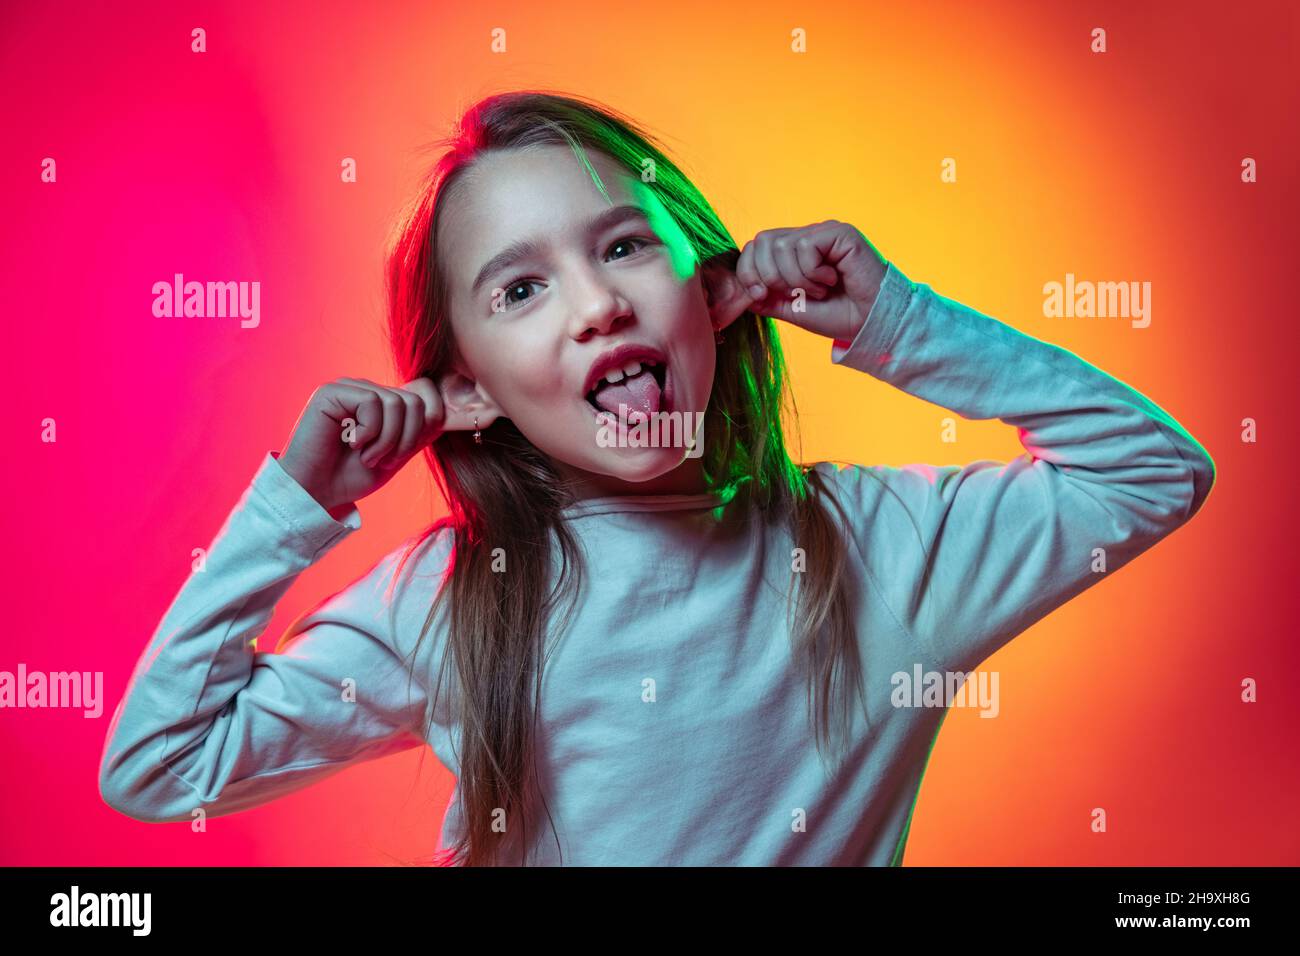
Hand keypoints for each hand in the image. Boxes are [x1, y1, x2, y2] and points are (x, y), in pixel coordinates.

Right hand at [276, 377, 459, 516]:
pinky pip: (372, 403)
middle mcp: (370, 390)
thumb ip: (418, 431)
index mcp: (386, 402)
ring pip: (397, 403)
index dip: (423, 428)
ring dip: (386, 441)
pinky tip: (350, 443)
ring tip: (365, 456)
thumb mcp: (397, 455)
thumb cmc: (352, 477)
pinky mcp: (332, 391)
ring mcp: (351, 388)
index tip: (400, 456)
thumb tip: (444, 410)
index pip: (426, 395)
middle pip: (415, 401)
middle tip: (380, 460)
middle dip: (404, 440)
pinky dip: (368, 432)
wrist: (316, 493)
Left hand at [709, 221, 887, 343]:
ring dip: (796, 279)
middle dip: (769, 276)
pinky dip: (812, 272)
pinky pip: (806, 246)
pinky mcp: (840, 233)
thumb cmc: (838, 316)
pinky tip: (832, 280)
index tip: (760, 296)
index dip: (748, 271)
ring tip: (819, 291)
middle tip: (793, 295)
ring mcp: (823, 233)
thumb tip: (739, 289)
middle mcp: (808, 237)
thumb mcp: (792, 309)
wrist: (870, 324)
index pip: (755, 246)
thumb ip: (766, 298)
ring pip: (782, 246)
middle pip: (763, 241)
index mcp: (794, 253)